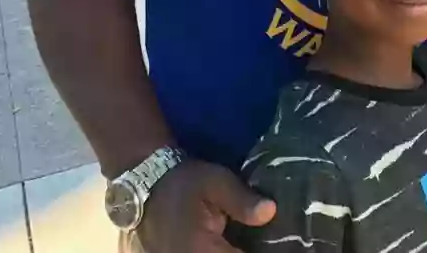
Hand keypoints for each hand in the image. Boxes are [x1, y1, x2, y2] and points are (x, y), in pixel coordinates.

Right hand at [133, 160, 275, 252]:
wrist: (144, 184)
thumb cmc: (183, 181)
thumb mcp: (217, 182)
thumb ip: (243, 201)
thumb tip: (271, 212)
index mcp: (201, 251)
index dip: (263, 252)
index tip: (281, 245)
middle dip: (249, 252)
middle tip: (266, 242)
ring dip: (233, 252)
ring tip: (248, 240)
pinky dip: (220, 251)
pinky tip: (231, 242)